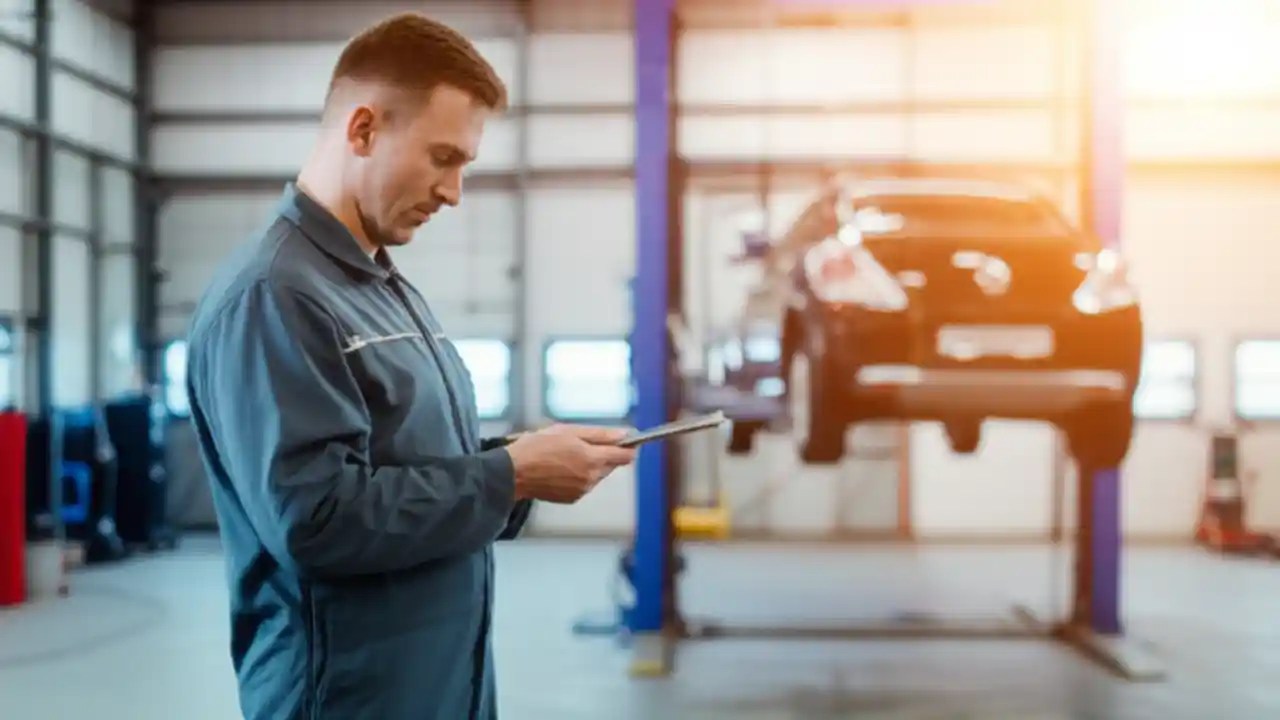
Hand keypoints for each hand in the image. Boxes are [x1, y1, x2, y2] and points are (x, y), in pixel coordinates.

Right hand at [504, 424, 637, 503]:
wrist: (513, 473)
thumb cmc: (537, 447)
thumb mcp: (569, 431)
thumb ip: (600, 434)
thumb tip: (625, 435)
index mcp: (592, 459)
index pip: (625, 456)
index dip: (628, 446)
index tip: (625, 441)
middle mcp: (591, 478)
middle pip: (610, 464)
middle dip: (602, 453)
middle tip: (579, 443)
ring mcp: (582, 490)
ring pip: (597, 474)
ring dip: (588, 465)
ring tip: (564, 455)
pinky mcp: (572, 498)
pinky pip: (584, 484)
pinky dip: (577, 476)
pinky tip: (560, 468)